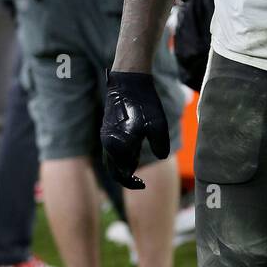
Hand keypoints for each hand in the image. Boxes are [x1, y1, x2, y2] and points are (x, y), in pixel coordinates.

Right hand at [100, 70, 169, 188]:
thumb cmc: (144, 104)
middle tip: (139, 181)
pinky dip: (120, 155)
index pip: (121, 174)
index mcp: (118, 147)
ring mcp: (105, 135)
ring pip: (111, 159)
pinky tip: (134, 150)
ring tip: (137, 164)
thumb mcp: (158, 126)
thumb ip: (160, 146)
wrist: (128, 82)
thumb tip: (161, 157)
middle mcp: (108, 143)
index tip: (143, 184)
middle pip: (113, 170)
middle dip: (125, 177)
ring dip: (123, 166)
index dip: (132, 183)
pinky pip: (111, 149)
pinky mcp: (107, 128)